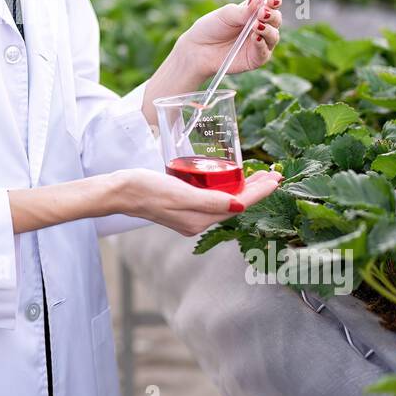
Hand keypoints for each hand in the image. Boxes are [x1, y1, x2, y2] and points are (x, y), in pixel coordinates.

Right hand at [116, 168, 283, 236]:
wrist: (119, 192)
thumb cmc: (145, 189)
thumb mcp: (179, 193)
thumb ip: (209, 201)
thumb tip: (239, 206)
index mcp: (199, 220)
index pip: (239, 205)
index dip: (259, 192)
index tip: (276, 179)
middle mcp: (197, 221)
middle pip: (235, 204)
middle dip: (256, 190)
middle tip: (273, 175)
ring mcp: (190, 215)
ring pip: (225, 201)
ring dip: (243, 188)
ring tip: (259, 176)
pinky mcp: (182, 206)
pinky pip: (213, 199)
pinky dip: (226, 189)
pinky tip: (229, 180)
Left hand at [178, 0, 282, 76]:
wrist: (197, 49)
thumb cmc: (210, 28)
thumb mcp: (226, 15)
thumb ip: (244, 10)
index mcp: (254, 12)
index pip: (270, 4)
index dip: (274, 0)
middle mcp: (260, 27)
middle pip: (276, 19)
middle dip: (272, 15)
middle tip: (263, 12)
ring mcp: (259, 43)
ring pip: (274, 35)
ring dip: (268, 29)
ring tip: (256, 25)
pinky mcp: (256, 59)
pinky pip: (265, 52)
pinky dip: (262, 44)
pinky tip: (256, 37)